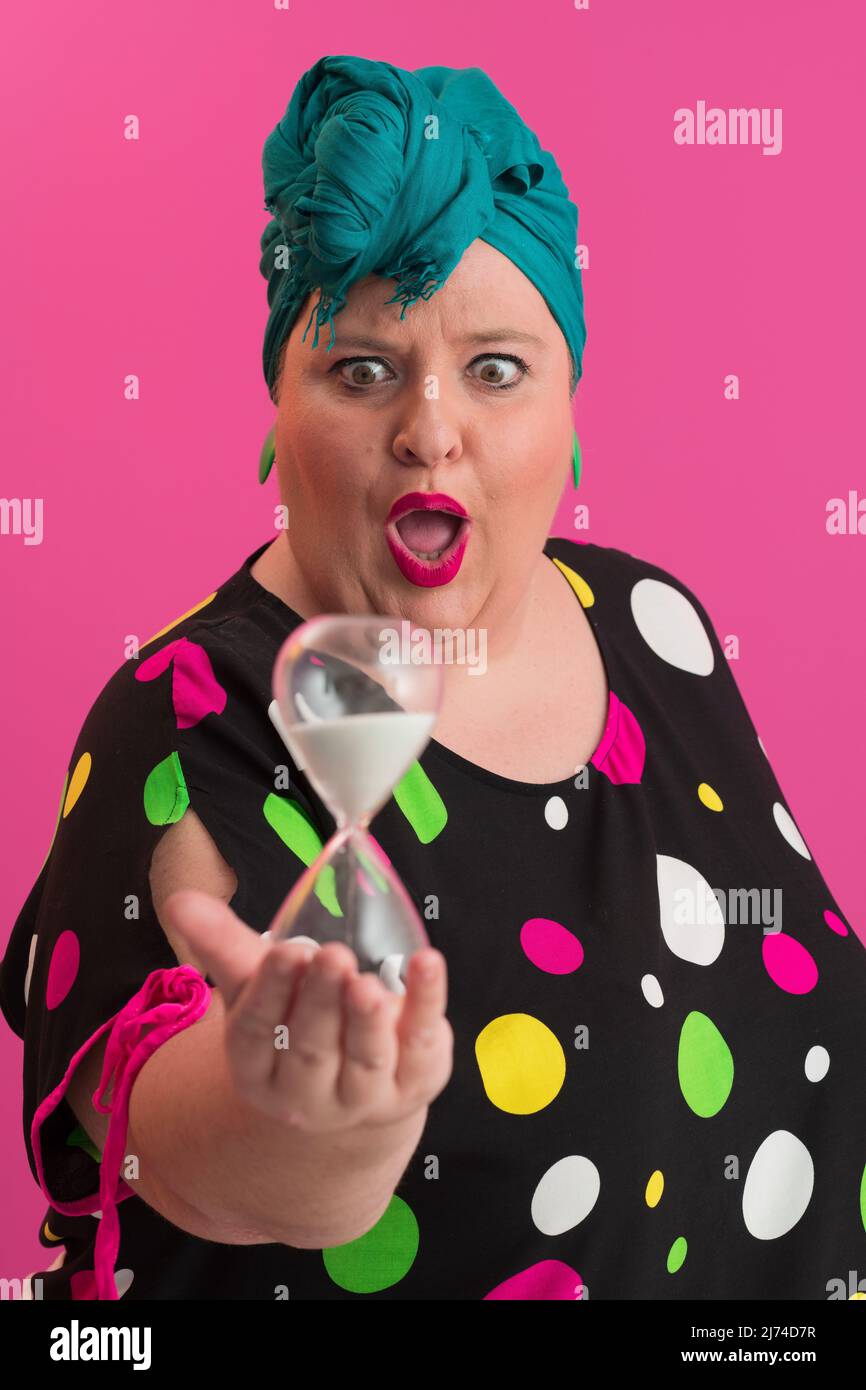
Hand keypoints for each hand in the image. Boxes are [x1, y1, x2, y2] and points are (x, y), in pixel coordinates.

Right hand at [162, 890, 452, 1135]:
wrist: (353, 1085)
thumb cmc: (295, 1020)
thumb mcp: (258, 983)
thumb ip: (224, 942)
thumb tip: (181, 900)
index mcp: (257, 1069)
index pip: (256, 1034)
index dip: (272, 992)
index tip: (287, 950)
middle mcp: (307, 1094)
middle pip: (311, 1048)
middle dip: (322, 1002)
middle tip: (331, 956)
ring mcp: (364, 1097)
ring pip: (365, 1059)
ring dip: (367, 1019)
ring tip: (367, 980)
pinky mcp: (415, 1082)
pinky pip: (423, 1046)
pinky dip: (428, 1004)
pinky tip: (427, 964)